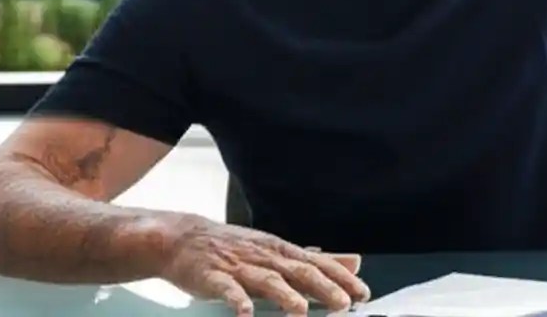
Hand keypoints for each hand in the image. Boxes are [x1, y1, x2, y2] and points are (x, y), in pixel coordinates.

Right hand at [159, 215, 370, 315]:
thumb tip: (356, 261)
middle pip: (300, 271)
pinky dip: (237, 301)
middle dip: (324, 288)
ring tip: (301, 312)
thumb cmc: (235, 248)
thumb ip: (318, 259)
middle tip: (344, 305)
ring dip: (285, 295)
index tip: (363, 293)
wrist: (183, 238)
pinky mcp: (213, 277)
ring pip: (267, 280)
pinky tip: (246, 314)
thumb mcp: (279, 251)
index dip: (342, 278)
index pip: (319, 264)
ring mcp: (240, 266)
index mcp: (282, 251)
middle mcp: (266, 256)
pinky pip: (227, 289)